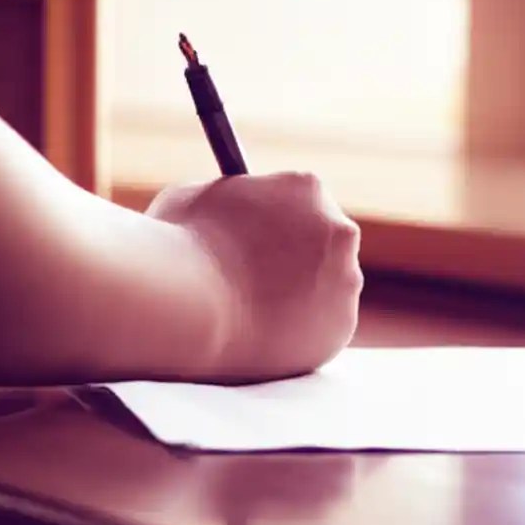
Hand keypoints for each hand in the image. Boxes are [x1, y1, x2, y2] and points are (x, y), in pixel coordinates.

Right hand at [146, 172, 362, 382]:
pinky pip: (319, 330)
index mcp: (305, 187)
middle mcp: (338, 231)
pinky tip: (264, 337)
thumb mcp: (194, 199)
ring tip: (254, 313)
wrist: (189, 309)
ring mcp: (345, 282)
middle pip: (323, 243)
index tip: (256, 238)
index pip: (298, 200)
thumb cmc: (179, 248)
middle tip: (262, 279)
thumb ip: (226, 200)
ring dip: (300, 298)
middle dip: (297, 260)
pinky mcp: (340, 329)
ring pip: (326, 290)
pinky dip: (297, 335)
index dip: (273, 221)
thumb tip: (224, 208)